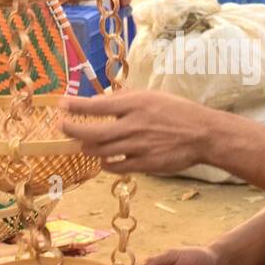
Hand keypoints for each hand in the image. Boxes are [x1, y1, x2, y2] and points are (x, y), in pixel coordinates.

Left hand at [62, 90, 214, 174]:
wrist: (203, 134)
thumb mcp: (151, 97)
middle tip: (62, 127)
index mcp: (136, 104)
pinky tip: (104, 159)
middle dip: (72, 130)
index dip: (75, 106)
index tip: (61, 104)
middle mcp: (134, 125)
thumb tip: (96, 103)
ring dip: (87, 148)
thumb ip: (123, 101)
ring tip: (83, 144)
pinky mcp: (145, 164)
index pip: (96, 105)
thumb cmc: (176, 112)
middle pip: (92, 132)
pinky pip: (116, 167)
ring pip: (100, 151)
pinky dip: (105, 163)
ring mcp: (138, 147)